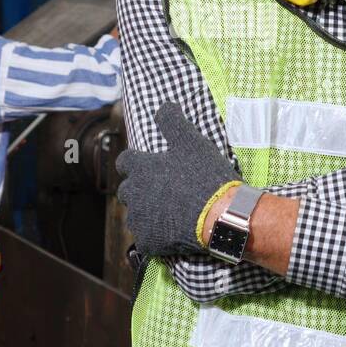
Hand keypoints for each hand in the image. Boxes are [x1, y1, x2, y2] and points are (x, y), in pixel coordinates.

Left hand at [115, 101, 241, 256]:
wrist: (221, 215)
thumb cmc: (205, 176)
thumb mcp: (191, 141)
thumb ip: (172, 121)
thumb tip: (163, 105)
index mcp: (140, 168)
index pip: (125, 162)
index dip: (136, 163)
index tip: (148, 166)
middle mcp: (134, 193)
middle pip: (127, 190)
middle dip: (140, 189)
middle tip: (163, 191)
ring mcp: (139, 219)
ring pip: (135, 215)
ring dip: (147, 212)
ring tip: (169, 212)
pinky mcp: (148, 241)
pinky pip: (145, 238)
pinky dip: (155, 235)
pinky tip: (170, 232)